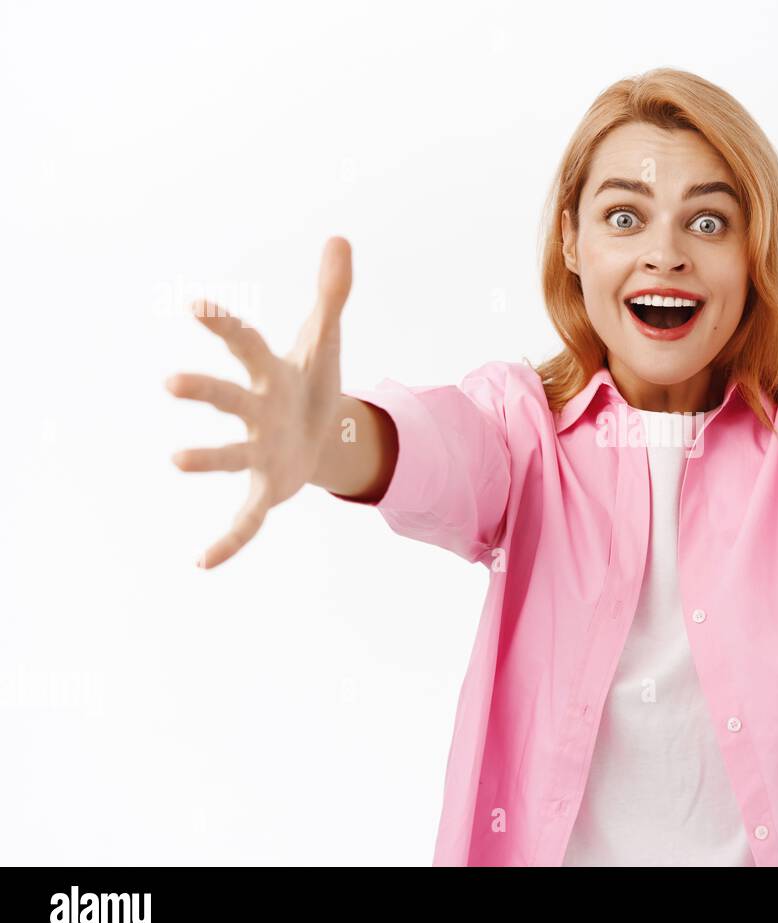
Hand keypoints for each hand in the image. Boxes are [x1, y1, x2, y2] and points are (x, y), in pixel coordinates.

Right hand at [165, 236, 352, 568]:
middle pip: (229, 398)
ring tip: (176, 459)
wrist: (322, 436)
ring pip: (229, 455)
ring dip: (205, 458)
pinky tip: (203, 562)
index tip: (197, 306)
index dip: (225, 326)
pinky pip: (246, 518)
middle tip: (171, 383)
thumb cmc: (311, 382)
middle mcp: (255, 411)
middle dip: (205, 392)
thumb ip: (333, 293)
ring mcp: (257, 451)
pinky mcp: (266, 488)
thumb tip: (340, 239)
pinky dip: (229, 540)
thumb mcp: (327, 340)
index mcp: (270, 373)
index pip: (246, 344)